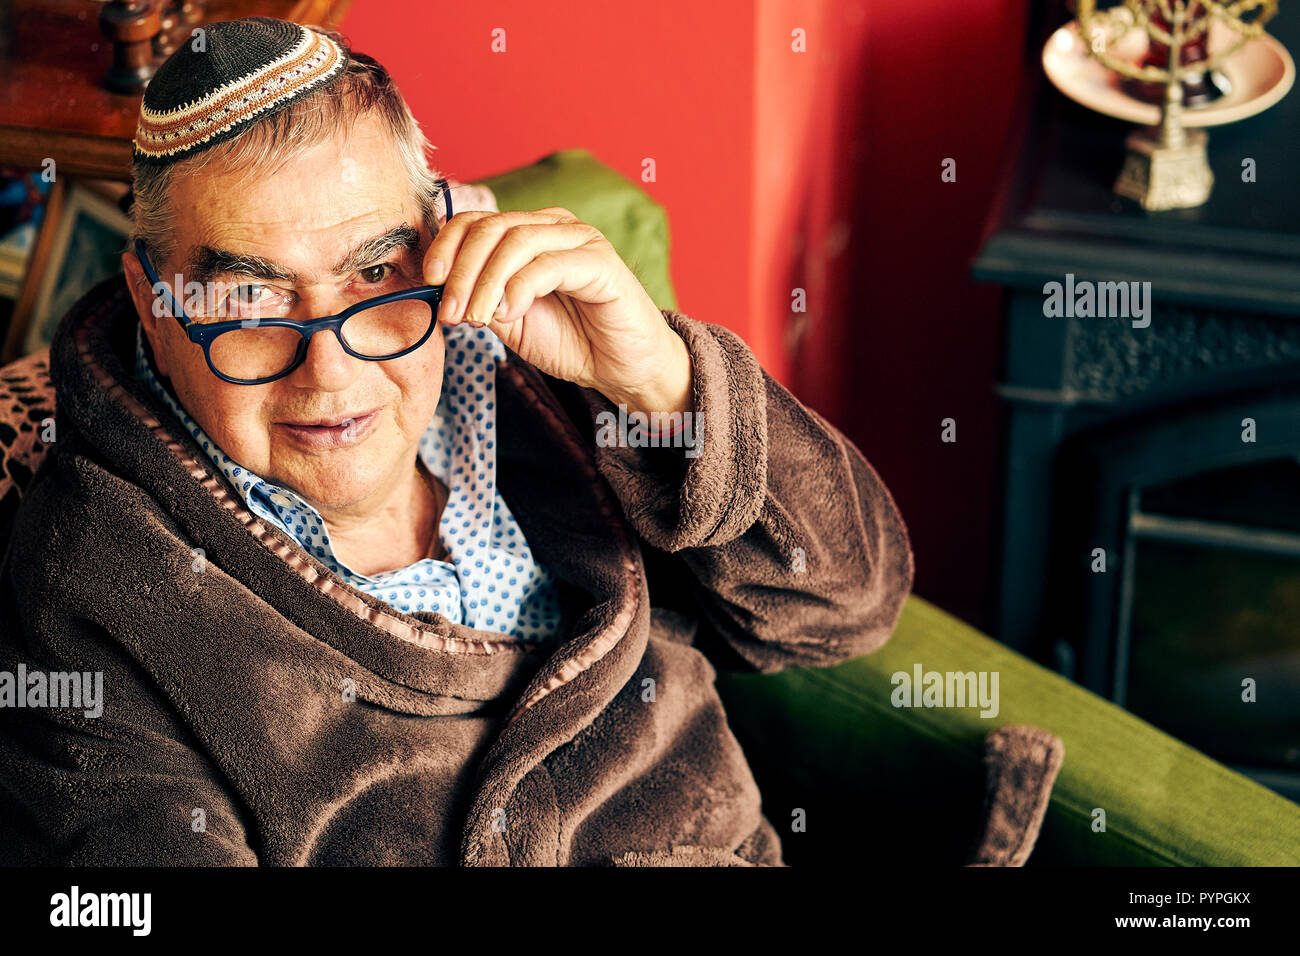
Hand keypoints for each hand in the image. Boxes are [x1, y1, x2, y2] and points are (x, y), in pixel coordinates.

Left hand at [422, 207, 691, 416]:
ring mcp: (579, 240)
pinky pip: (550, 264)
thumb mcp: (509, 319)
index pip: (474, 221)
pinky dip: (520, 288)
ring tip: (479, 319)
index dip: (445, 248)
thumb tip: (437, 287)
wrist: (622, 368)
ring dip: (486, 283)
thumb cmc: (571, 341)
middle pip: (490, 228)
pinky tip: (510, 314)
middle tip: (452, 314)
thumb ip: (478, 296)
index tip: (431, 285)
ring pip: (516, 241)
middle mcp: (553, 227)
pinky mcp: (601, 263)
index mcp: (528, 233)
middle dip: (462, 273)